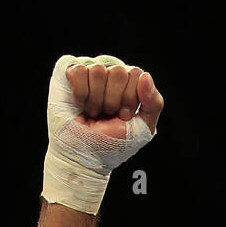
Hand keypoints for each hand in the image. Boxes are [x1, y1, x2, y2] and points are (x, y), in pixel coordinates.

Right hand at [42, 53, 162, 213]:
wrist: (86, 155)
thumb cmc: (114, 142)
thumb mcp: (143, 128)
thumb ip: (154, 103)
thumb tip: (145, 76)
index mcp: (130, 83)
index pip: (136, 74)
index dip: (130, 98)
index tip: (123, 116)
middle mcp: (111, 73)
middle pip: (118, 71)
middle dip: (113, 101)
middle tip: (107, 115)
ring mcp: (91, 71)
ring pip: (98, 70)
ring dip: (96, 100)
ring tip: (93, 112)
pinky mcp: (71, 72)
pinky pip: (79, 71)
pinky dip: (80, 94)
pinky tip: (81, 105)